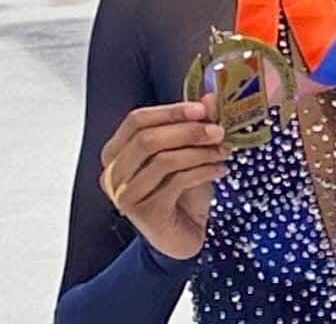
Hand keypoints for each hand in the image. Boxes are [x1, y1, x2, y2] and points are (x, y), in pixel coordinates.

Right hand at [99, 95, 229, 260]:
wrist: (182, 237)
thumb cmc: (180, 193)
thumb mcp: (187, 153)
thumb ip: (194, 125)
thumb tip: (210, 98)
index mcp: (116, 152)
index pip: (136, 120)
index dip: (170, 111)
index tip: (202, 108)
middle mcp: (113, 173)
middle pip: (147, 139)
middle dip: (187, 131)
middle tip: (218, 130)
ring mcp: (125, 194)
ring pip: (162, 160)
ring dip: (198, 152)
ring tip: (223, 150)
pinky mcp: (144, 212)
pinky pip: (175, 182)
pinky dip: (202, 171)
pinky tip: (220, 169)